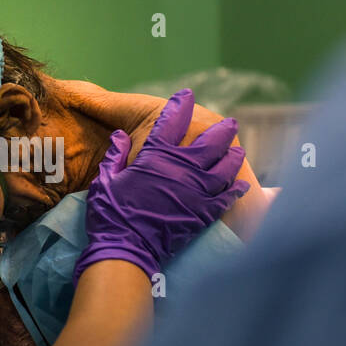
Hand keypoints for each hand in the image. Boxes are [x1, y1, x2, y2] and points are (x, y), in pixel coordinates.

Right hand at [73, 88, 248, 283]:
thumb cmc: (112, 214)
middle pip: (210, 142)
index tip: (187, 95)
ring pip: (224, 167)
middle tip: (231, 122)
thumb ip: (116, 155)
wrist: (127, 249)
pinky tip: (240, 183)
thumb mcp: (105, 180)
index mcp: (155, 156)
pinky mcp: (204, 212)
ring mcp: (196, 190)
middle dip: (221, 129)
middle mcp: (181, 168)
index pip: (171, 122)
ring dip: (232, 156)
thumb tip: (120, 134)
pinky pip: (226, 196)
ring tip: (238, 150)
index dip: (180, 106)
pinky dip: (235, 188)